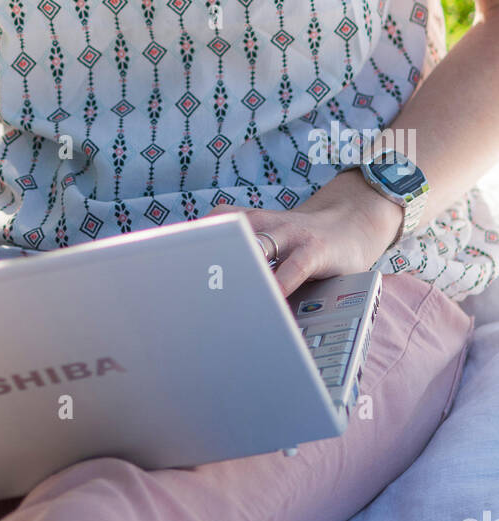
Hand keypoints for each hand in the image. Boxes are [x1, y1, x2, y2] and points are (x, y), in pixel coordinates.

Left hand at [205, 168, 402, 297]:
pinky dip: (282, 281)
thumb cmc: (302, 243)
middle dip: (209, 251)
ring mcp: (293, 233)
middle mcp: (269, 224)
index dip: (192, 236)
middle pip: (231, 231)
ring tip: (223, 291)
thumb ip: (246, 256)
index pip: (216, 222)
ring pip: (261, 243)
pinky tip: (272, 298)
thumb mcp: (271, 243)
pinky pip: (296, 265)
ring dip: (242, 264)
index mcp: (252, 222)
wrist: (351, 225)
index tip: (168, 258)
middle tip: (186, 279)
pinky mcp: (317, 249)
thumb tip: (207, 292)